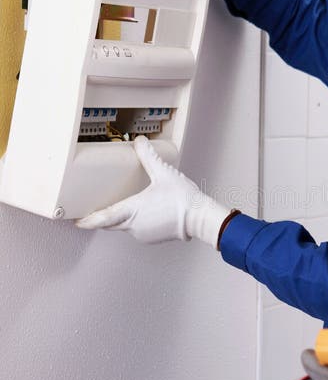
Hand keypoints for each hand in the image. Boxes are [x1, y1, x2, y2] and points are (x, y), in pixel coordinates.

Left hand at [76, 135, 230, 247]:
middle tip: (90, 215)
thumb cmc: (183, 199)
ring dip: (121, 219)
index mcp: (133, 210)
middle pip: (111, 223)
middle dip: (100, 219)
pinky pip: (137, 230)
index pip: (104, 217)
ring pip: (125, 226)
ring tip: (120, 209)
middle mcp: (135, 225)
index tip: (77, 222)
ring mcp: (143, 233)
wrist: (199, 218)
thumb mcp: (163, 173)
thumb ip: (148, 157)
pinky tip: (142, 214)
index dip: (89, 220)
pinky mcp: (152, 237)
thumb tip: (139, 142)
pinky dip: (135, 222)